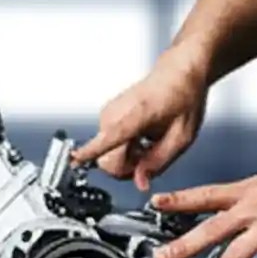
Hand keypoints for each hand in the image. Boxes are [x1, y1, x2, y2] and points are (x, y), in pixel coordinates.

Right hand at [70, 44, 210, 190]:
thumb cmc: (181, 98)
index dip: (91, 151)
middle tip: (148, 158)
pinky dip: (124, 148)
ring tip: (148, 143)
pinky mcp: (106, 117)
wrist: (176, 74)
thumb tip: (140, 182)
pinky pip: (108, 145)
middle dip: (127, 168)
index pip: (109, 138)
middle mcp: (115, 115)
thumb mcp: (182, 137)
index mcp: (136, 115)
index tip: (74, 160)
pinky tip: (141, 137)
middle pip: (107, 160)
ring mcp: (107, 115)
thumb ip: (159, 162)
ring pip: (107, 155)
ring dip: (127, 158)